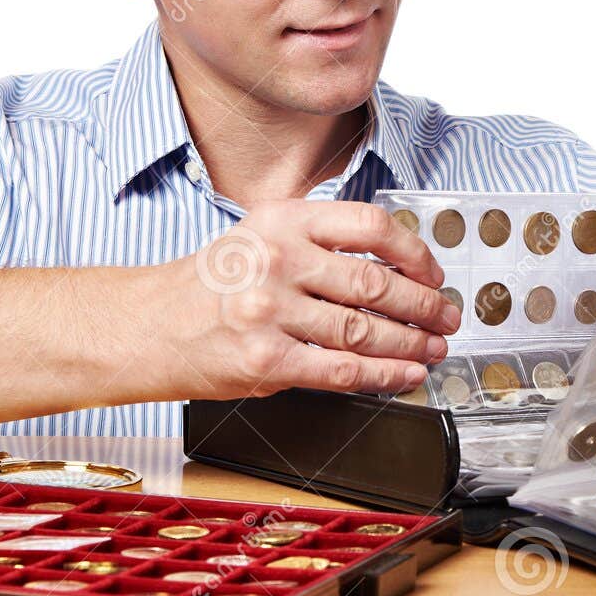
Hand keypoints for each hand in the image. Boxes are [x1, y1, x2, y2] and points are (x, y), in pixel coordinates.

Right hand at [166, 200, 459, 399]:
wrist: (150, 326)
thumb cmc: (210, 284)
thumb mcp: (260, 235)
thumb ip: (318, 240)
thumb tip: (394, 265)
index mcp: (283, 220)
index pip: (369, 225)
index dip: (414, 252)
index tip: (433, 272)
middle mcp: (278, 260)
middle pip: (375, 282)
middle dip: (424, 305)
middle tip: (446, 316)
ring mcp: (271, 312)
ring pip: (365, 330)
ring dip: (411, 344)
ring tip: (432, 348)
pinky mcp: (267, 362)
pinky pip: (343, 370)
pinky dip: (385, 376)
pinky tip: (405, 375)